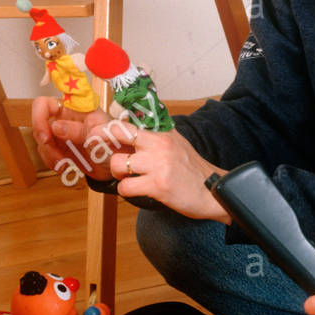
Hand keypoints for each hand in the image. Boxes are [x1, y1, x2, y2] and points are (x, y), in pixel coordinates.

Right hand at [32, 96, 113, 179]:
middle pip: (38, 123)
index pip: (45, 103)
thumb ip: (79, 130)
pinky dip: (52, 163)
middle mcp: (64, 119)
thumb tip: (55, 127)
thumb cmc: (117, 142)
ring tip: (65, 164)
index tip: (46, 135)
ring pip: (41, 141)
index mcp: (74, 108)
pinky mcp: (60, 149)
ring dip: (49, 155)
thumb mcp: (101, 134)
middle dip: (43, 140)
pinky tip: (66, 167)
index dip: (39, 116)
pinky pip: (46, 154)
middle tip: (54, 153)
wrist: (120, 163)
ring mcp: (60, 135)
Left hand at [107, 125, 229, 220]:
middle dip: (107, 148)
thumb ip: (158, 136)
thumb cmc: (194, 170)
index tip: (101, 135)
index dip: (109, 129)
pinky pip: (126, 187)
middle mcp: (159, 145)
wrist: (213, 191)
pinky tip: (135, 190)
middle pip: (118, 136)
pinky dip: (126, 190)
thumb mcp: (178, 144)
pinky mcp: (157, 185)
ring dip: (118, 174)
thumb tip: (138, 126)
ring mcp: (158, 165)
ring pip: (118, 164)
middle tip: (111, 159)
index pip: (129, 123)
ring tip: (127, 178)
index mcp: (163, 134)